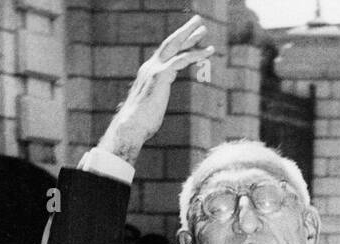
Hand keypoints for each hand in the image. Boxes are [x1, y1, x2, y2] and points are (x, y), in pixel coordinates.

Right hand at [98, 16, 214, 162]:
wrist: (131, 126)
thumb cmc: (141, 123)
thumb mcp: (151, 107)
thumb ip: (155, 99)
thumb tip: (155, 104)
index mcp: (149, 73)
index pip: (166, 54)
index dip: (179, 44)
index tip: (190, 38)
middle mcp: (151, 67)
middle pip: (170, 43)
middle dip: (184, 32)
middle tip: (197, 21)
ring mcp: (155, 70)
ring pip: (176, 47)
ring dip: (191, 37)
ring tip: (204, 29)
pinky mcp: (161, 76)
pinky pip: (181, 60)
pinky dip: (196, 54)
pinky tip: (208, 51)